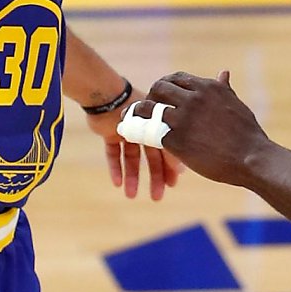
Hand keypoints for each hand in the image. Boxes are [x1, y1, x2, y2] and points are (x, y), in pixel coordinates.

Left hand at [88, 88, 183, 203]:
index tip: (174, 184)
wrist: (107, 94)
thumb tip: (183, 168)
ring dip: (132, 177)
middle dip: (154, 177)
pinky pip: (113, 154)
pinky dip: (115, 168)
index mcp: (158, 123)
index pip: (167, 150)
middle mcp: (143, 128)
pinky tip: (117, 184)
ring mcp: (126, 131)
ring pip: (131, 158)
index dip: (170, 167)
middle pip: (150, 157)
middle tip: (158, 197)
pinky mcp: (109, 134)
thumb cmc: (136, 104)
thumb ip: (169, 147)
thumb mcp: (155, 128)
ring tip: (131, 196)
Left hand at [139, 71, 270, 184]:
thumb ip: (224, 88)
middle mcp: (194, 98)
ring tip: (134, 122)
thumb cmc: (247, 134)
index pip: (176, 78)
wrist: (252, 158)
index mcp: (208, 87)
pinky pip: (149, 131)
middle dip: (150, 97)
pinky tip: (136, 137)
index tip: (161, 95)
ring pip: (148, 107)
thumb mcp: (236, 104)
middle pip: (159, 88)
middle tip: (146, 109)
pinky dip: (140, 132)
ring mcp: (183, 117)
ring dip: (139, 114)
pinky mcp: (175, 139)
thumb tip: (223, 73)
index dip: (165, 86)